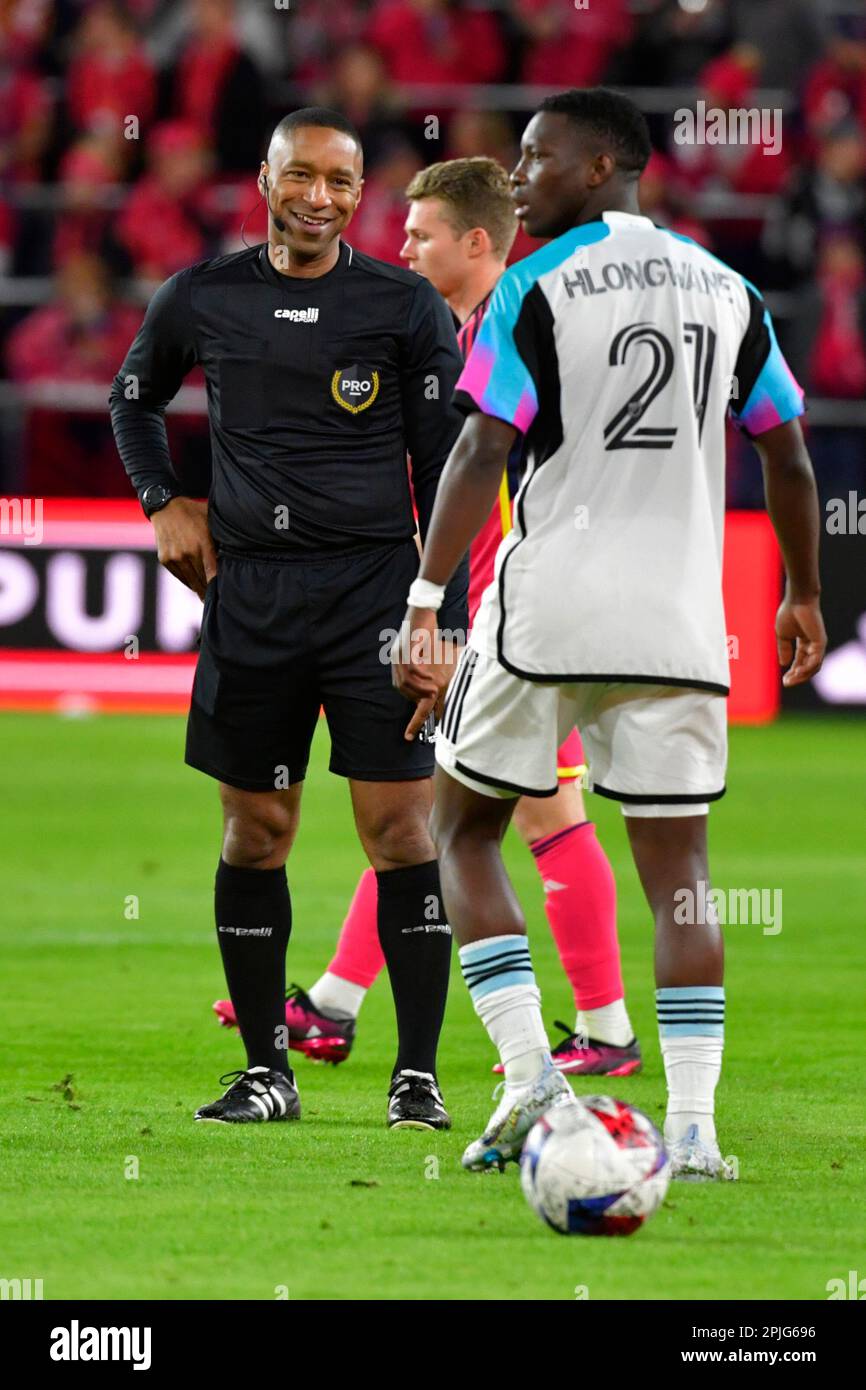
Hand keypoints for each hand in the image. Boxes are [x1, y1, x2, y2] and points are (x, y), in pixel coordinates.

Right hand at [151, 497, 217, 599]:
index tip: (224, 596)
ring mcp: (174, 557)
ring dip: (199, 589)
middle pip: (202, 581)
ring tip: (207, 596)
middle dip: (210, 590)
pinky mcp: (165, 560)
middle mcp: (187, 553)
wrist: (166, 506)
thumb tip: (233, 558)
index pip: (213, 574)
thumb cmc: (194, 514)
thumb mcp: (211, 523)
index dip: (218, 586)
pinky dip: (188, 581)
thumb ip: (219, 542)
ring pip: (191, 581)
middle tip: (218, 599)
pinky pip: (180, 577)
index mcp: (202, 544)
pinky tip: (196, 584)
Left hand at [391, 608, 462, 739]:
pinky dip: (422, 677)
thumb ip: (425, 664)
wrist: (423, 607)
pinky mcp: (408, 647)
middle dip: (417, 699)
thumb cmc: (427, 628)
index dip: (410, 706)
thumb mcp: (425, 649)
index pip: (401, 688)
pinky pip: (413, 669)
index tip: (409, 732)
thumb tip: (435, 683)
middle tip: (433, 700)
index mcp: (398, 661)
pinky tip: (431, 679)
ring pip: (407, 681)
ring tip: (434, 691)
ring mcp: (400, 654)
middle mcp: (396, 659)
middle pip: (403, 688)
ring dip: (421, 689)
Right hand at [775, 593, 825, 685]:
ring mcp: (818, 644)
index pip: (800, 662)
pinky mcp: (820, 642)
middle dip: (798, 677)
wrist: (797, 600)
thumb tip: (783, 664)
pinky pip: (815, 660)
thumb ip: (784, 649)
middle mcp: (813, 645)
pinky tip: (798, 671)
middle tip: (787, 683)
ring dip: (803, 675)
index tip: (784, 680)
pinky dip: (807, 668)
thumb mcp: (782, 635)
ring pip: (814, 666)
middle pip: (808, 667)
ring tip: (791, 679)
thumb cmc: (789, 613)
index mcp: (805, 643)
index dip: (793, 672)